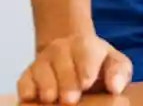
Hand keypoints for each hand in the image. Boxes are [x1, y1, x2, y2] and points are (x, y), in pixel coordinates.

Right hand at [17, 33, 131, 103]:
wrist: (72, 57)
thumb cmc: (99, 65)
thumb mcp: (116, 64)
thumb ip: (119, 72)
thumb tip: (115, 87)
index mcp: (84, 44)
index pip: (85, 52)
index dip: (85, 68)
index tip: (86, 83)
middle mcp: (60, 49)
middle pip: (61, 61)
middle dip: (65, 81)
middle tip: (70, 99)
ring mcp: (42, 61)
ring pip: (40, 70)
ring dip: (45, 86)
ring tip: (51, 100)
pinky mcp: (27, 75)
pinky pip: (24, 81)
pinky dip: (26, 90)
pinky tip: (32, 99)